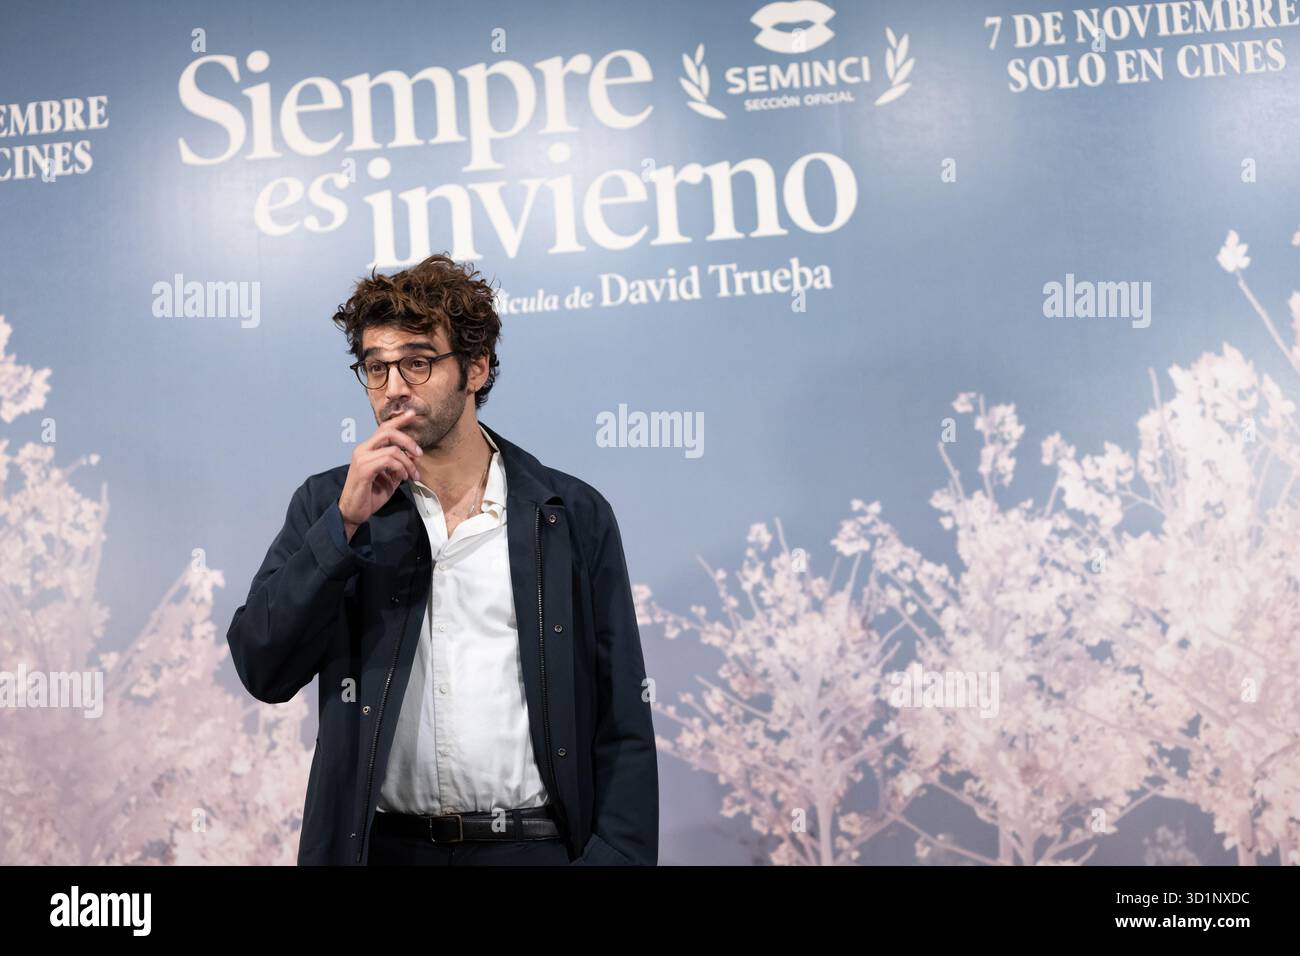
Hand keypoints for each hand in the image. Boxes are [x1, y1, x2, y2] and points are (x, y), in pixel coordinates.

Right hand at [338, 409, 422, 539]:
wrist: (353, 512)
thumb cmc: (370, 495)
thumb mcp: (390, 478)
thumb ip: (399, 465)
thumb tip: (413, 456)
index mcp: (368, 449)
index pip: (384, 429)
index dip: (399, 420)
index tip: (412, 414)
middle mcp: (363, 449)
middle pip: (388, 432)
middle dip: (408, 440)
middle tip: (420, 454)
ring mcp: (362, 458)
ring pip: (392, 449)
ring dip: (408, 463)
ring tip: (412, 476)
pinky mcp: (364, 469)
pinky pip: (387, 460)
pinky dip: (400, 468)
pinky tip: (402, 478)